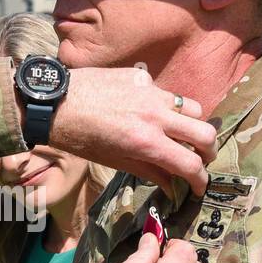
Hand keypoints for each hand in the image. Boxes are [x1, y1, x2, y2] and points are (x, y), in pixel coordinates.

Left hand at [50, 69, 216, 194]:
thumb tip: (172, 186)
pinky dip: (164, 106)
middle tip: (200, 159)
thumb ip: (149, 172)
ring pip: (192, 107)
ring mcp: (150, 92)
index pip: (190, 164)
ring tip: (181, 134)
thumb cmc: (79, 138)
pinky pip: (165, 93)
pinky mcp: (141, 76)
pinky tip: (147, 111)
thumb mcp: (114, 161)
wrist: (53, 102)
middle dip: (208, 151)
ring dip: (193, 124)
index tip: (198, 186)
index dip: (200, 180)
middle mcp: (155, 115)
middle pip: (206, 133)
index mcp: (146, 142)